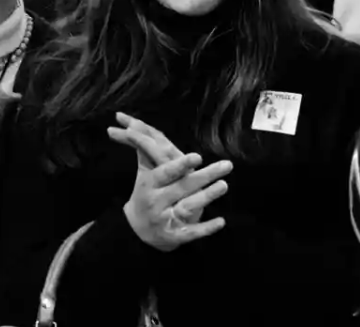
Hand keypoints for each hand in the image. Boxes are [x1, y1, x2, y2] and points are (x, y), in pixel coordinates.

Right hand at [109, 117, 232, 252]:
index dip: (180, 165)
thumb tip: (134, 123)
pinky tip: (221, 222)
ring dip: (207, 197)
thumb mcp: (144, 173)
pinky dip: (206, 228)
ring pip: (188, 207)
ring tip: (224, 185)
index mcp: (149, 183)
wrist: (137, 230)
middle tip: (226, 165)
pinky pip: (192, 232)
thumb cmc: (146, 193)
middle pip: (182, 187)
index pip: (165, 172)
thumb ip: (145, 150)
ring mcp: (166, 219)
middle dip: (204, 176)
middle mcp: (156, 201)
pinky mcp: (175, 235)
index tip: (197, 157)